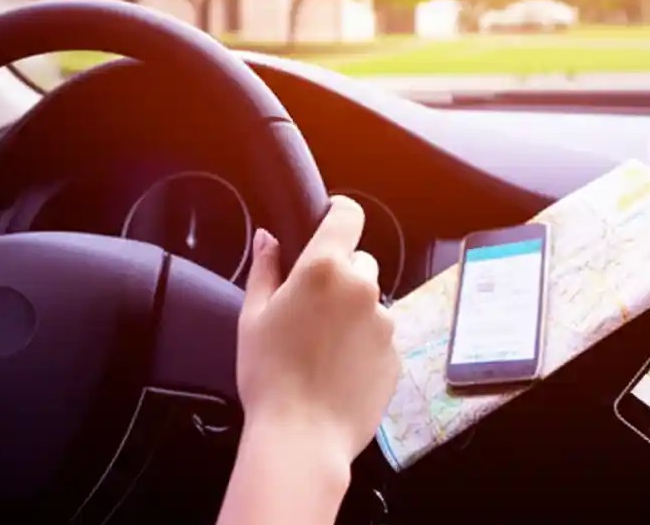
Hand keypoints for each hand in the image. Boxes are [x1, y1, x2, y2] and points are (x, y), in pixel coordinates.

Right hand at [236, 196, 399, 465]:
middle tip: (311, 307)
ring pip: (370, 301)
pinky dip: (363, 344)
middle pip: (359, 262)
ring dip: (352, 312)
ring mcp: (384, 323)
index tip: (330, 220)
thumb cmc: (269, 376)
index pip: (348, 215)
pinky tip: (337, 369)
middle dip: (339, 275)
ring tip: (322, 347)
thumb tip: (268, 239)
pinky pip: (379, 336)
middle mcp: (362, 288)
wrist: (302, 436)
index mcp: (324, 269)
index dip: (339, 213)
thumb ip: (265, 269)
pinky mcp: (396, 354)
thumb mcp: (253, 316)